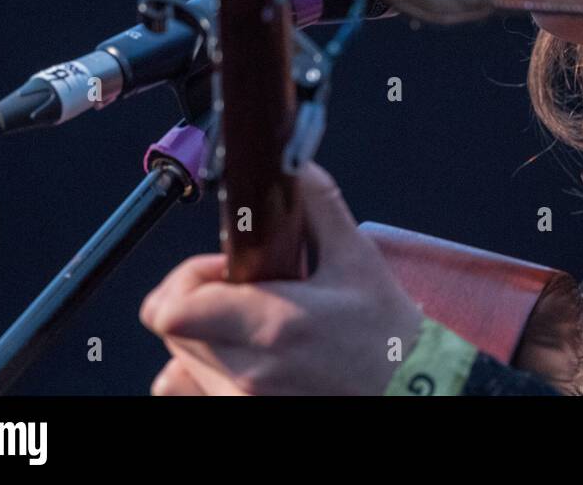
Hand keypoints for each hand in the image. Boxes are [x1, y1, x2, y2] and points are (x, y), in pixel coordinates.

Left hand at [140, 162, 424, 394]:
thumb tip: (294, 165)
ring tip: (255, 328)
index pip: (172, 309)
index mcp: (273, 325)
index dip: (189, 278)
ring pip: (181, 359)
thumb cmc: (388, 336)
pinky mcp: (243, 417)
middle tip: (247, 293)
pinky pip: (190, 392)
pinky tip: (245, 358)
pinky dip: (204, 372)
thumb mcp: (358, 260)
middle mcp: (249, 373)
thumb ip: (318, 205)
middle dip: (199, 300)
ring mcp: (242, 402)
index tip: (228, 270)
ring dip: (206, 335)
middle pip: (173, 330)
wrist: (410, 391)